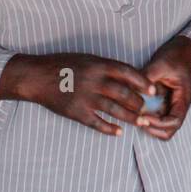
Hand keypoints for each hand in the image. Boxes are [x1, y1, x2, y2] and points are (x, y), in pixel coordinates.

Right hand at [0, 52, 151, 135]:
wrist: (37, 77)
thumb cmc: (64, 65)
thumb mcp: (87, 59)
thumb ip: (106, 67)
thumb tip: (128, 76)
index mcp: (98, 65)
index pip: (128, 73)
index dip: (143, 83)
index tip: (153, 90)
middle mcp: (94, 81)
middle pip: (124, 94)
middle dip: (138, 103)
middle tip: (146, 108)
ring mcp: (85, 98)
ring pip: (114, 110)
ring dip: (130, 117)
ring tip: (140, 121)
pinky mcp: (76, 112)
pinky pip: (96, 123)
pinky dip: (109, 129)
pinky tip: (119, 132)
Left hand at [139, 36, 190, 140]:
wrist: (183, 48)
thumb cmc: (175, 55)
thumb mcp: (160, 64)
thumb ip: (146, 77)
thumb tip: (130, 90)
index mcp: (183, 98)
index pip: (174, 121)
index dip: (158, 123)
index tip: (143, 116)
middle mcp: (179, 105)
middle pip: (170, 130)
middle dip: (154, 129)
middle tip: (138, 120)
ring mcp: (172, 105)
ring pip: (163, 127)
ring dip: (151, 126)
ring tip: (137, 116)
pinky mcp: (165, 102)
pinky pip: (157, 117)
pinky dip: (148, 118)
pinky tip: (137, 110)